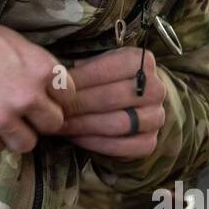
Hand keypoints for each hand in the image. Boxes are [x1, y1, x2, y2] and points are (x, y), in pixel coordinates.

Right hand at [0, 17, 72, 153]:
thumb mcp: (12, 41)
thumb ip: (33, 65)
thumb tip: (41, 83)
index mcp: (41, 69)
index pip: (68, 95)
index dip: (57, 97)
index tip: (47, 97)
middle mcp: (28, 97)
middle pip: (53, 124)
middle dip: (42, 120)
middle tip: (28, 114)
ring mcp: (3, 119)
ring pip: (27, 143)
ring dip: (18, 135)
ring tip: (4, 124)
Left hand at [51, 45, 166, 158]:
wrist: (133, 103)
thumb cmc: (105, 80)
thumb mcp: (96, 64)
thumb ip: (81, 69)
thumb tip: (56, 81)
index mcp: (142, 61)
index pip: (107, 69)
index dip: (78, 80)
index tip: (54, 88)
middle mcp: (156, 88)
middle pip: (111, 98)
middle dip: (77, 105)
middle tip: (52, 110)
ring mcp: (157, 116)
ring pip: (118, 123)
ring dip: (83, 125)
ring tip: (60, 125)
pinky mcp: (150, 142)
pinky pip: (123, 146)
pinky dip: (96, 143)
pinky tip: (76, 138)